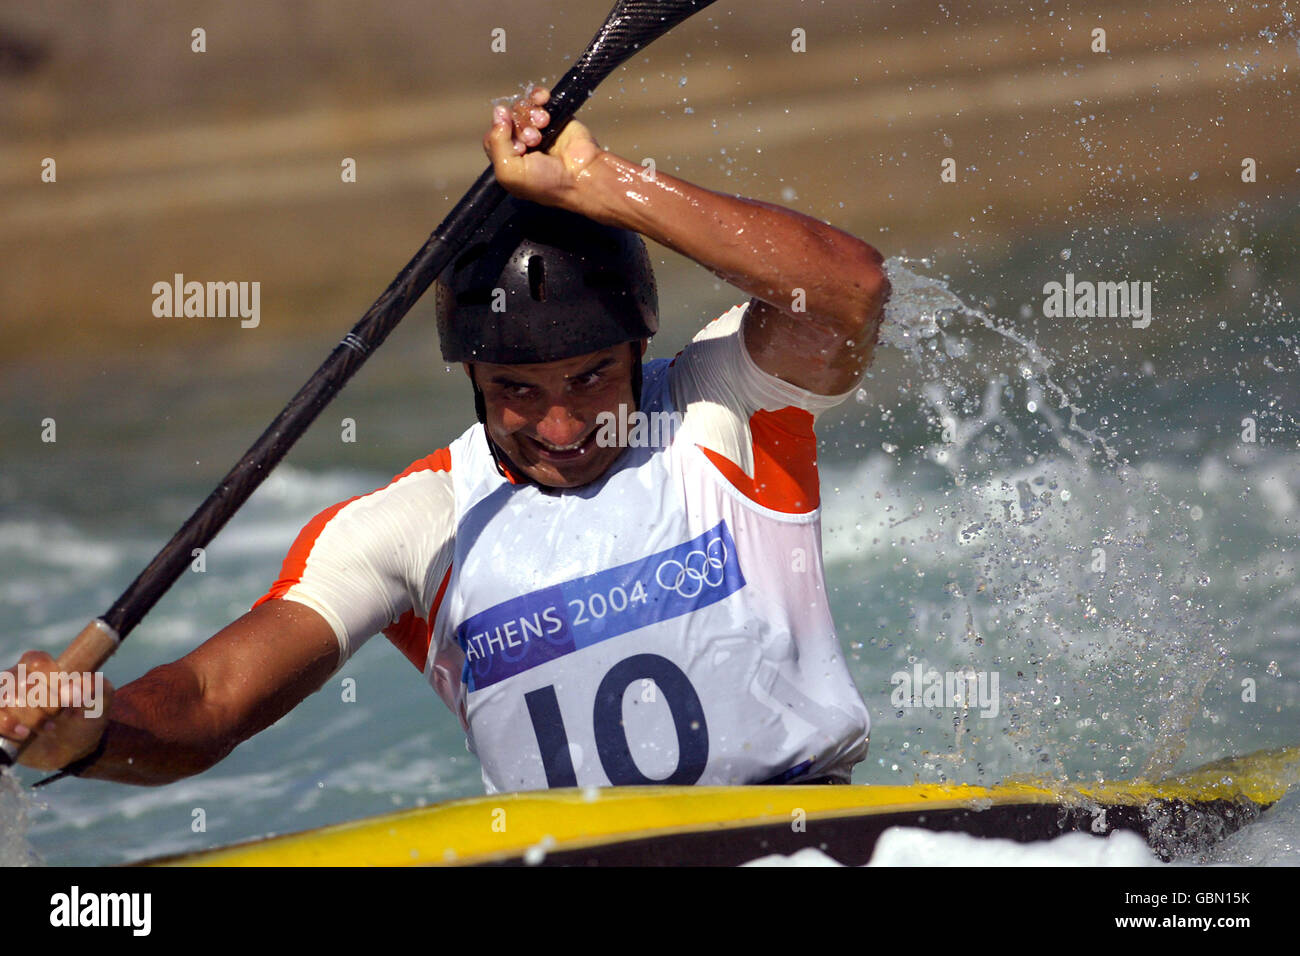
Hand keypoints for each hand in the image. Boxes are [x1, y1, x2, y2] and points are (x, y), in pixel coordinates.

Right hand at [0, 650, 113, 771]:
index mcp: (45, 668)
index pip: (36, 661)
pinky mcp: (0, 721)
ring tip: (50, 727)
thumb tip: (77, 683)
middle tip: (61, 713)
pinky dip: (9, 727)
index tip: (66, 694)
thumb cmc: (86, 716)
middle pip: (21, 682)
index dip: (49, 677)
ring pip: (6, 699)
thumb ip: (96, 687)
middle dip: (45, 702)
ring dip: (31, 717)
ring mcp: (6, 701)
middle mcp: (20, 680)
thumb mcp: (101, 701)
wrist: (74, 749)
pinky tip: (26, 734)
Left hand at [483, 86, 603, 210]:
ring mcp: (537, 129)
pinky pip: (537, 97)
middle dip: (519, 126)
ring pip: (521, 107)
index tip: (519, 146)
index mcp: (508, 160)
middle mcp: (521, 143)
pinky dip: (538, 96)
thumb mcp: (510, 172)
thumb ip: (496, 144)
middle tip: (534, 140)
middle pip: (507, 119)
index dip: (501, 135)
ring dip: (531, 114)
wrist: (582, 175)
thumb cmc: (546, 182)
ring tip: (544, 125)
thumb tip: (499, 111)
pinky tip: (543, 101)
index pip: (493, 136)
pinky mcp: (554, 116)